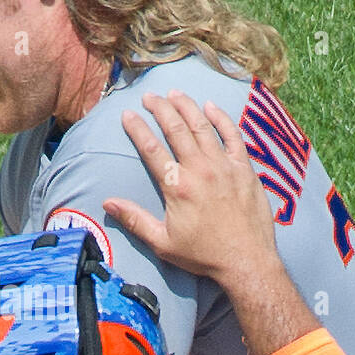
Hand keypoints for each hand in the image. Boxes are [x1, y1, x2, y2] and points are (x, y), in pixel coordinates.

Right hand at [103, 90, 278, 287]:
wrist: (247, 261)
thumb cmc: (203, 255)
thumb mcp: (162, 242)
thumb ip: (134, 219)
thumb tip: (107, 203)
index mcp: (177, 187)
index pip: (151, 148)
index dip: (137, 128)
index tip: (127, 114)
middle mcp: (199, 170)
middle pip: (176, 128)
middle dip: (160, 108)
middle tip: (149, 96)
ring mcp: (224, 166)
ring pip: (202, 126)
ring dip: (187, 106)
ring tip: (175, 93)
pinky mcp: (244, 169)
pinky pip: (232, 136)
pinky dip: (221, 119)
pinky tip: (211, 107)